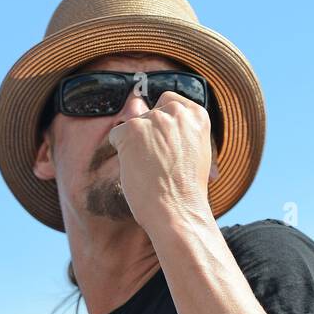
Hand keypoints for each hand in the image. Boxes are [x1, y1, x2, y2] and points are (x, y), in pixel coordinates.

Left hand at [108, 91, 217, 236]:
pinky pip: (116, 135)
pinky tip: (138, 170)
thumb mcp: (188, 150)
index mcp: (197, 115)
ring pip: (132, 126)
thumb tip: (133, 101)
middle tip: (162, 165)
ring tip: (152, 171)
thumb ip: (167, 125)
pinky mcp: (133, 130)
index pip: (169, 103)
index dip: (163, 127)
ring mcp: (154, 119)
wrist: (178, 212)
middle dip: (149, 137)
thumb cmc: (184, 189)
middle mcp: (177, 112)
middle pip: (149, 115)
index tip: (169, 149)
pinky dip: (122, 153)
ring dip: (136, 147)